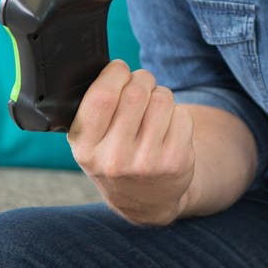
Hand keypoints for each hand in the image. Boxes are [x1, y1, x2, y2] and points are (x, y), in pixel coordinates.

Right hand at [68, 60, 194, 224]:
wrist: (145, 199)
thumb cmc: (114, 155)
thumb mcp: (90, 140)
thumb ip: (93, 107)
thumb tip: (112, 68)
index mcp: (85, 147)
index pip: (101, 96)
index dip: (115, 73)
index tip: (119, 70)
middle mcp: (113, 160)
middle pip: (136, 93)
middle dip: (142, 80)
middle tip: (141, 86)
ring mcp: (146, 164)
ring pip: (162, 99)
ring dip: (160, 95)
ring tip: (153, 109)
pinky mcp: (175, 163)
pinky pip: (182, 115)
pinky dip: (177, 114)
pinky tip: (167, 129)